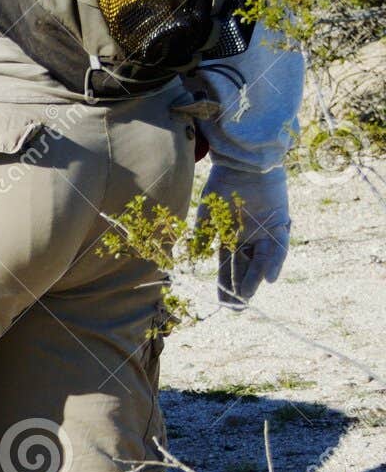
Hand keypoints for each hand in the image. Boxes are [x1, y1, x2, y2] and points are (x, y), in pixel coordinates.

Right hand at [199, 163, 289, 307]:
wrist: (242, 163)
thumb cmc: (222, 184)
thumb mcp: (207, 213)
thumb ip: (202, 235)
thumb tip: (192, 257)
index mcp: (230, 236)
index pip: (227, 265)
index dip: (224, 283)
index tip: (221, 302)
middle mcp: (248, 237)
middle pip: (245, 267)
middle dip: (240, 287)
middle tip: (236, 308)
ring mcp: (264, 232)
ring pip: (261, 261)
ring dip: (255, 279)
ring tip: (247, 296)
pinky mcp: (280, 224)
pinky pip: (279, 247)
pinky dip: (275, 263)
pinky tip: (270, 278)